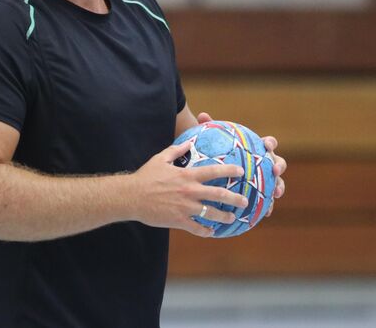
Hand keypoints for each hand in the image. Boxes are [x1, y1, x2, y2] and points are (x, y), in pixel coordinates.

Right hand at [129, 140, 247, 236]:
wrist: (131, 197)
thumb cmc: (145, 177)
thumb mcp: (161, 159)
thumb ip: (176, 151)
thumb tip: (188, 143)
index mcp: (187, 175)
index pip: (214, 171)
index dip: (229, 171)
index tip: (241, 172)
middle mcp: (190, 191)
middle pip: (219, 194)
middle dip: (234, 198)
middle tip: (244, 201)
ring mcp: (185, 207)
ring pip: (211, 213)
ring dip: (224, 217)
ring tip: (232, 218)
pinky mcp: (178, 220)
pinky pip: (197, 227)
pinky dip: (206, 231)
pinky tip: (211, 232)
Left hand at [196, 111, 286, 214]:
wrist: (226, 171)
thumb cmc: (223, 154)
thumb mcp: (215, 142)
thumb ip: (211, 129)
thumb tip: (202, 115)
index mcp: (258, 149)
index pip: (268, 143)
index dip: (270, 143)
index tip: (267, 145)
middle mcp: (266, 164)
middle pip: (278, 162)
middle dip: (279, 165)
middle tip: (274, 170)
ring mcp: (267, 179)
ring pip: (278, 182)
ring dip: (280, 187)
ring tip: (276, 194)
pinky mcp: (264, 194)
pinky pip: (269, 200)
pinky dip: (269, 205)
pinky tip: (267, 213)